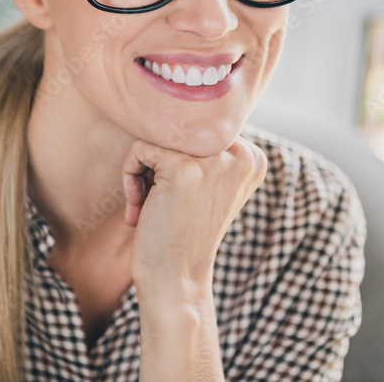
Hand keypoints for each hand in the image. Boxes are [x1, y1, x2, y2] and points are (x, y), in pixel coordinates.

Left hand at [121, 135, 267, 292]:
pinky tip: (140, 208)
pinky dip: (130, 177)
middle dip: (160, 164)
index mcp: (253, 158)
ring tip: (149, 205)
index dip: (179, 161)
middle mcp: (241, 155)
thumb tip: (178, 104)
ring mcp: (213, 160)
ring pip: (158, 138)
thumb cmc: (184, 232)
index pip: (197, 130)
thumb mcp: (210, 185)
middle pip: (179, 131)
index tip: (179, 197)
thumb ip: (207, 148)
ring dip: (144, 172)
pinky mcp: (183, 167)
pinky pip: (139, 149)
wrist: (176, 279)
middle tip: (160, 203)